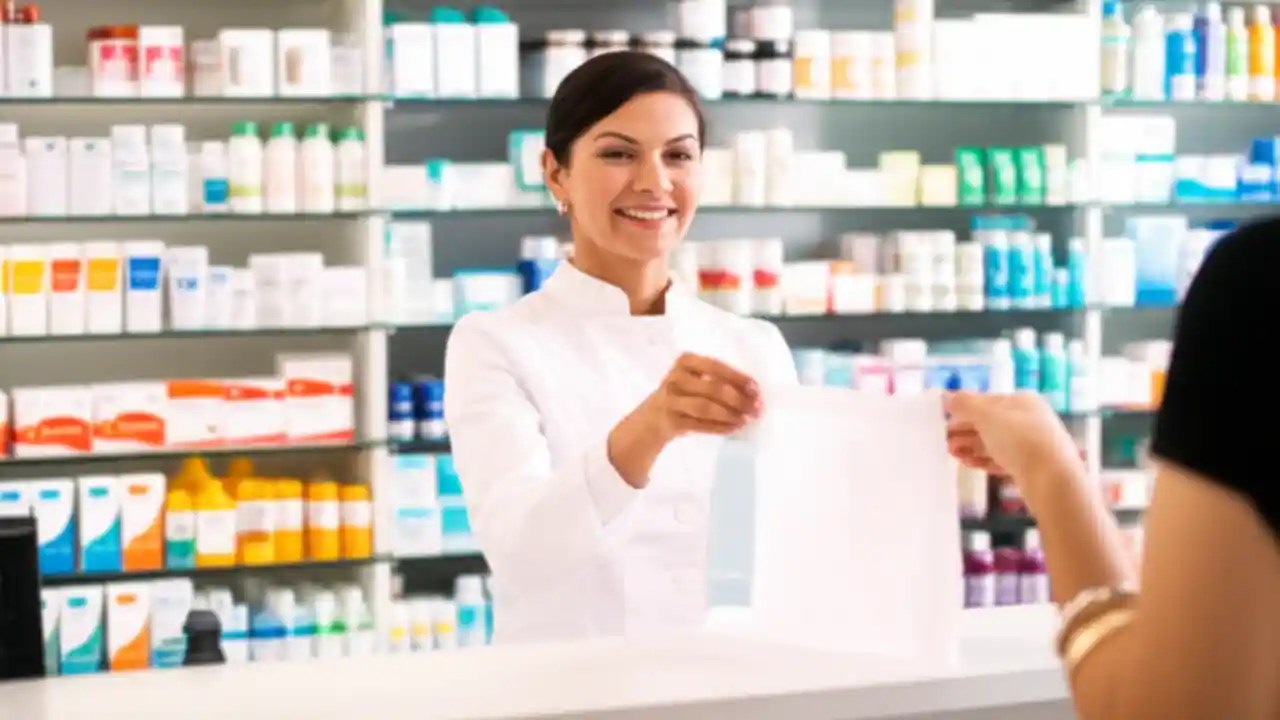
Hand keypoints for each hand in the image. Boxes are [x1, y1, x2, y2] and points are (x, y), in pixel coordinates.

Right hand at [640, 352, 762, 441]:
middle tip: (757, 409)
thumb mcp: (694, 379)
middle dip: (738, 399)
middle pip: (712, 388)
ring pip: (705, 408)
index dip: (738, 377)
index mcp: (685, 361)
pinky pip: (699, 425)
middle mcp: (675, 377)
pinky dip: (719, 427)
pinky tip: (734, 427)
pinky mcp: (670, 421)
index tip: (756, 388)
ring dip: (730, 414)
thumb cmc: (682, 394)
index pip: (715, 366)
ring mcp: (670, 400)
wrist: (651, 418)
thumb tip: (753, 393)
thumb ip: (718, 380)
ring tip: (746, 419)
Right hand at [944, 391, 1086, 508]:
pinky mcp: (1031, 468)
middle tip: (943, 440)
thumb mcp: (987, 415)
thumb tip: (945, 395)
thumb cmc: (1020, 439)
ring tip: (952, 453)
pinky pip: (1002, 460)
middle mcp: (1029, 420)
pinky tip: (969, 464)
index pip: (987, 402)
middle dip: (965, 431)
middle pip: (990, 423)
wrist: (1052, 479)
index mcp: (1022, 402)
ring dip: (971, 447)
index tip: (943, 420)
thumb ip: (964, 404)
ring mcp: (1031, 445)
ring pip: (995, 443)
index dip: (963, 410)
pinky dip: (984, 460)